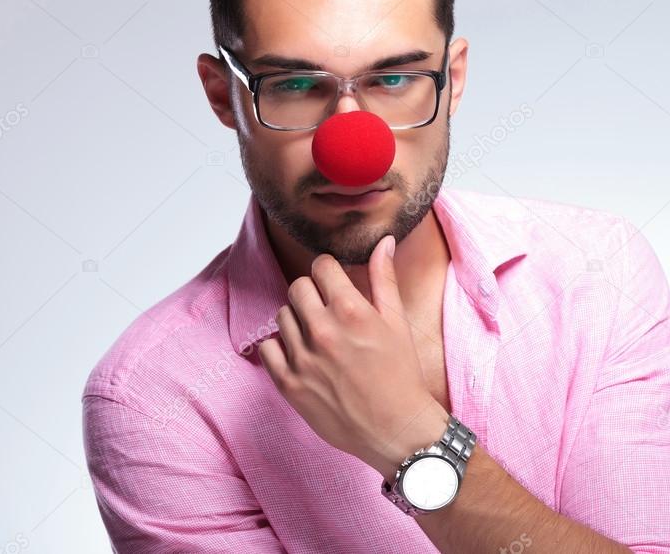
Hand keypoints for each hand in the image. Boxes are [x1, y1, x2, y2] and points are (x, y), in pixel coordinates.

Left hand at [257, 234, 449, 478]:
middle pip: (297, 287)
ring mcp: (302, 358)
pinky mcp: (289, 384)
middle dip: (312, 293)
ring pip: (283, 315)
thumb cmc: (401, 374)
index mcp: (350, 310)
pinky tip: (302, 354)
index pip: (321, 267)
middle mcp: (322, 331)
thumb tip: (384, 241)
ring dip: (298, 319)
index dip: (329, 271)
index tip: (335, 282)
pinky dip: (281, 347)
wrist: (395, 428)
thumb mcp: (397, 322)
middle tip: (327, 309)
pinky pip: (268, 347)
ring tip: (319, 336)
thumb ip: (384, 278)